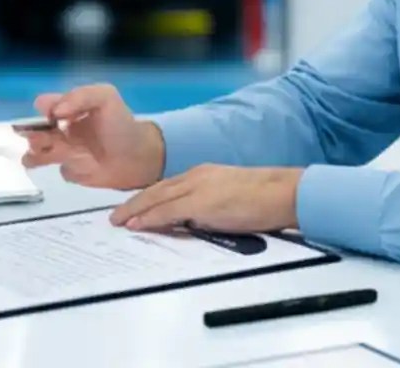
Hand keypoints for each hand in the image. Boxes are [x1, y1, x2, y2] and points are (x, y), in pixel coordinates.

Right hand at [18, 84, 164, 189]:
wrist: (141, 156)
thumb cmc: (122, 124)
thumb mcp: (106, 97)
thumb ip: (80, 96)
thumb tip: (56, 111)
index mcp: (69, 108)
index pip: (44, 105)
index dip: (43, 109)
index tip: (53, 116)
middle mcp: (63, 129)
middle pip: (35, 130)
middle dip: (32, 134)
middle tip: (40, 139)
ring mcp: (67, 151)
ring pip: (38, 153)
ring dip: (33, 154)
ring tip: (36, 158)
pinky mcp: (74, 171)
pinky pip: (61, 171)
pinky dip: (65, 168)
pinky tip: (78, 167)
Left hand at [109, 165, 302, 234]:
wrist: (284, 192)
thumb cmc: (264, 198)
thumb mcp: (228, 199)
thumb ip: (208, 207)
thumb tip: (192, 222)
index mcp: (203, 174)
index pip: (167, 186)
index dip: (146, 197)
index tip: (132, 207)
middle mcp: (196, 176)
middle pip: (155, 190)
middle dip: (133, 203)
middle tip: (115, 216)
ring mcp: (198, 187)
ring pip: (157, 198)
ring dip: (135, 210)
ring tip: (118, 221)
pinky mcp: (203, 202)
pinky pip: (169, 210)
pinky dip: (150, 217)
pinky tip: (137, 224)